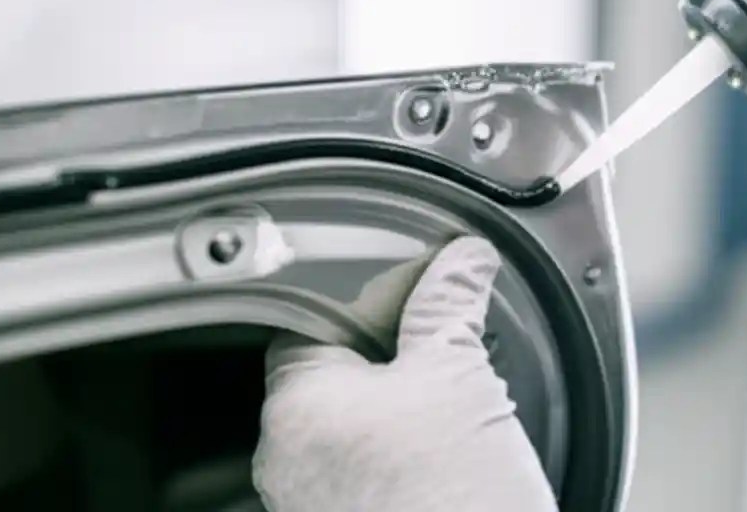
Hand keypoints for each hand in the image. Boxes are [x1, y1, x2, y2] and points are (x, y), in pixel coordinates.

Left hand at [252, 237, 557, 511]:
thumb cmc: (459, 503)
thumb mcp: (461, 378)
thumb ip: (451, 304)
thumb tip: (462, 259)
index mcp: (296, 408)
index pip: (310, 322)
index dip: (367, 302)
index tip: (415, 296)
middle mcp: (285, 462)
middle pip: (330, 377)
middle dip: (388, 359)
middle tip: (443, 353)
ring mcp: (308, 507)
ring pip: (347, 431)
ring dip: (394, 413)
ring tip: (450, 416)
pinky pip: (358, 478)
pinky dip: (395, 460)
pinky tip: (444, 463)